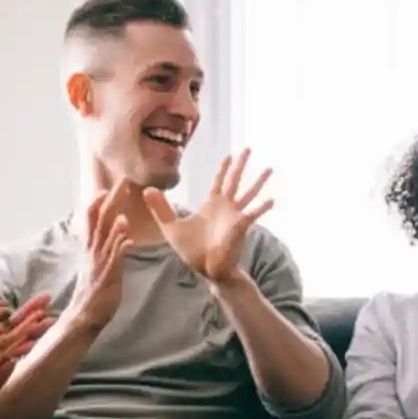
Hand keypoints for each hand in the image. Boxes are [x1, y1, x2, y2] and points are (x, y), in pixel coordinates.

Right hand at [66, 186, 132, 328]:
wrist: (84, 316)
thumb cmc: (95, 292)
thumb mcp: (102, 267)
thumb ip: (110, 251)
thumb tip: (122, 238)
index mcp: (92, 250)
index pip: (94, 222)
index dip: (98, 206)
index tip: (105, 189)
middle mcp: (94, 254)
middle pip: (101, 223)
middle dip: (111, 203)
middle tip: (121, 185)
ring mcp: (99, 265)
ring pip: (106, 240)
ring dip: (115, 225)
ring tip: (123, 210)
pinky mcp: (107, 277)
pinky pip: (114, 260)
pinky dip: (120, 248)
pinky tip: (128, 239)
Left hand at [143, 149, 272, 284]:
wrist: (206, 269)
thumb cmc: (192, 251)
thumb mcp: (171, 226)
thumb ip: (160, 208)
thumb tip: (146, 189)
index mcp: (212, 205)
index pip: (219, 181)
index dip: (223, 168)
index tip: (229, 155)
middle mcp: (226, 208)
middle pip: (235, 180)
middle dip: (241, 165)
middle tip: (248, 149)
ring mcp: (235, 216)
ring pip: (248, 193)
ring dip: (258, 182)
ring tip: (269, 168)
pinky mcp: (240, 226)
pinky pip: (253, 214)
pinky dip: (262, 207)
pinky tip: (271, 200)